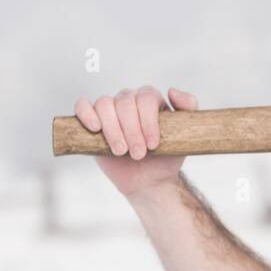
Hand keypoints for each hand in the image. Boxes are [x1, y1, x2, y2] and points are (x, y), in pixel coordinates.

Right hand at [73, 86, 198, 198]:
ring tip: (121, 151)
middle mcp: (129, 100)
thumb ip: (188, 107)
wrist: (149, 180)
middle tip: (138, 154)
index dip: (148, 121)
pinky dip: (86, 114)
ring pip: (104, 104)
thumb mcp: (186, 134)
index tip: (153, 145)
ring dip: (112, 130)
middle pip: (124, 102)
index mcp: (150, 99)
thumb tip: (171, 90)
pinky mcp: (92, 121)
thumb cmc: (167, 156)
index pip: (146, 98)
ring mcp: (109, 110)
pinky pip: (82, 106)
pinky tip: (96, 129)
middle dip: (131, 130)